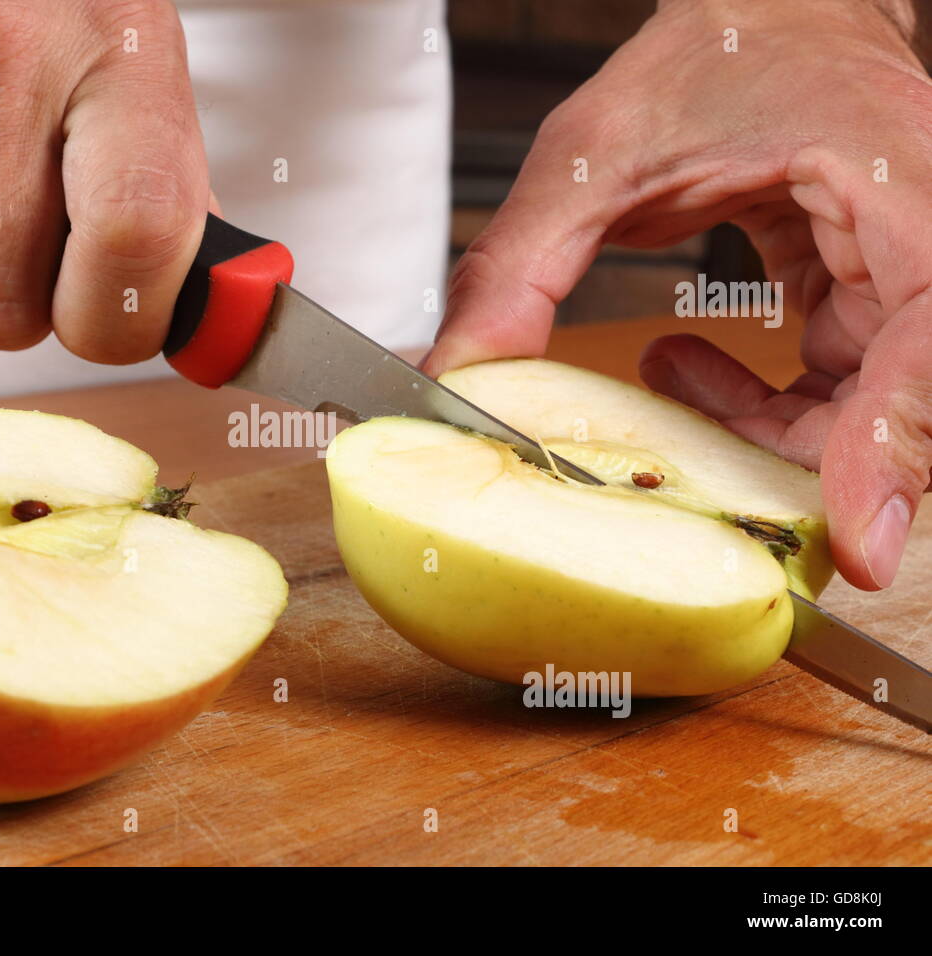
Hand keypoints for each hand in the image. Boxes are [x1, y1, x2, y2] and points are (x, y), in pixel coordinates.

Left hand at [424, 0, 931, 589]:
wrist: (762, 11)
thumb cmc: (710, 53)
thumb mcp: (590, 156)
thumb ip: (517, 267)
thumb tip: (455, 374)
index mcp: (897, 177)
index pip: (931, 337)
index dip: (896, 444)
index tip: (856, 539)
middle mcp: (931, 227)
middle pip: (909, 397)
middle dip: (802, 461)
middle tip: (691, 482)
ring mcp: (918, 261)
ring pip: (872, 405)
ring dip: (759, 428)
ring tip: (667, 375)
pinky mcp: (885, 287)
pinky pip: (845, 383)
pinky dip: (765, 401)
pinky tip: (687, 360)